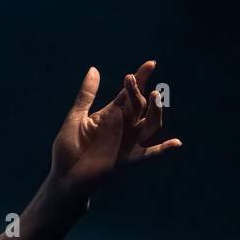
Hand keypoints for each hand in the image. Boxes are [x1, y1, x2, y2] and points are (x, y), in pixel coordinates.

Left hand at [48, 60, 181, 202]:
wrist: (64, 176)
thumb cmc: (68, 148)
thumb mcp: (75, 118)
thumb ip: (86, 95)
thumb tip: (94, 69)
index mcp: (111, 114)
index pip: (129, 93)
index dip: (141, 78)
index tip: (151, 63)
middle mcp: (124, 126)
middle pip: (139, 105)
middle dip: (137, 91)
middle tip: (130, 78)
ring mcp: (128, 142)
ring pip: (150, 124)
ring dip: (154, 111)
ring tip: (154, 97)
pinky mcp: (129, 159)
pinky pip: (151, 153)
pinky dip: (164, 149)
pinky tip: (175, 143)